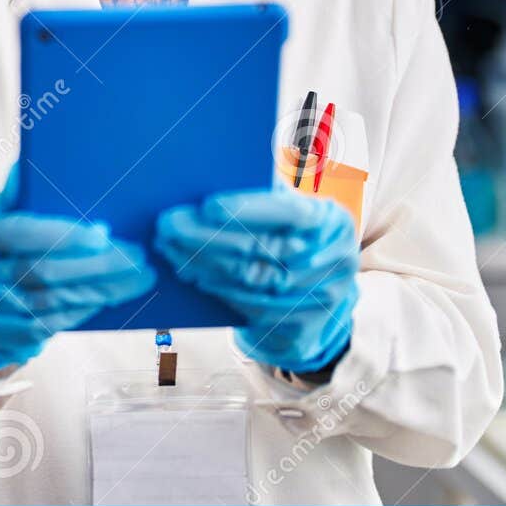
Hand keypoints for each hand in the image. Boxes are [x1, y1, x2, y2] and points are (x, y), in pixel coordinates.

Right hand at [0, 172, 156, 370]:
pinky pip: (54, 324)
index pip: (21, 234)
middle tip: (137, 255)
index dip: (63, 235)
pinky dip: (86, 309)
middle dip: (96, 265)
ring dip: (102, 290)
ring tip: (139, 276)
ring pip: (55, 302)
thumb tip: (35, 166)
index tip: (104, 231)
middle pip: (43, 272)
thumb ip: (12, 194)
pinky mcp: (8, 338)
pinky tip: (112, 295)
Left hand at [153, 188, 358, 374]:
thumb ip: (263, 199)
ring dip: (204, 264)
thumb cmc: (293, 242)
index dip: (248, 209)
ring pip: (252, 279)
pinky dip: (218, 289)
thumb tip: (207, 179)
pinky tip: (192, 275)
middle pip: (263, 248)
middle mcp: (336, 258)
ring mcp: (323, 297)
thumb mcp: (290, 217)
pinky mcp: (304, 326)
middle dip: (208, 236)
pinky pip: (251, 307)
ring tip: (171, 248)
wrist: (316, 300)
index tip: (206, 205)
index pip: (290, 212)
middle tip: (168, 225)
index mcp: (332, 221)